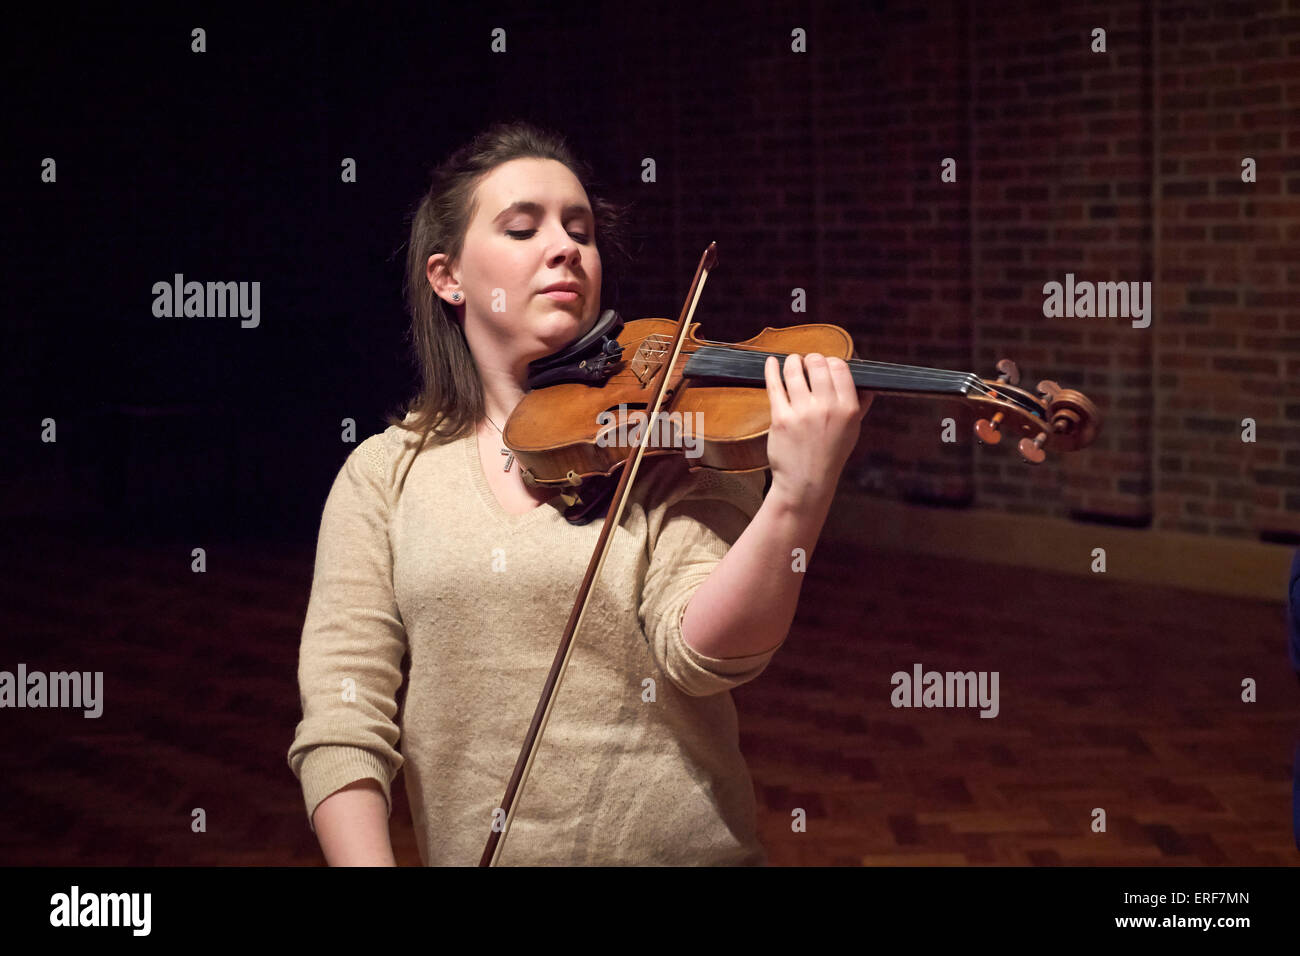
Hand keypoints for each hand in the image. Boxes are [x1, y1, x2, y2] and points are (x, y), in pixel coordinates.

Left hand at [763, 353, 872, 505]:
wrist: (806, 483)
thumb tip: (866, 384)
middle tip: (807, 362)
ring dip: (792, 361)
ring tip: (791, 362)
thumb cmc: (830, 456)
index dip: (831, 361)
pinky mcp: (780, 419)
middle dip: (811, 358)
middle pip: (817, 364)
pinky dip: (771, 369)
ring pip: (794, 370)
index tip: (825, 364)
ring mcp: (802, 413)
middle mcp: (827, 408)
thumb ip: (860, 406)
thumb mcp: (852, 431)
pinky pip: (774, 385)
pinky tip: (771, 363)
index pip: (840, 367)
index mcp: (848, 409)